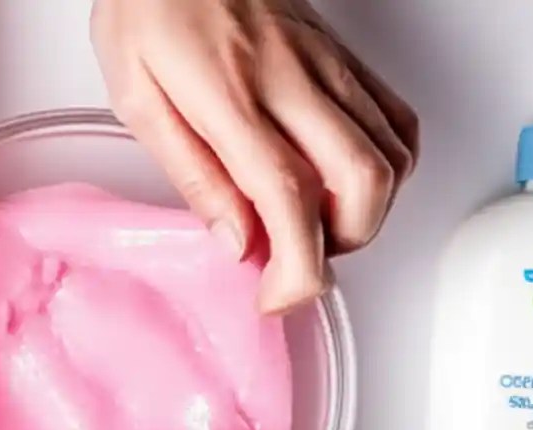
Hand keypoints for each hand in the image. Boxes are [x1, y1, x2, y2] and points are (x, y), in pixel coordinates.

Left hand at [91, 0, 418, 311]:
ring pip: (391, 156)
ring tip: (314, 226)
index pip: (288, 196)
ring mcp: (328, 66)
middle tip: (293, 263)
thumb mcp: (136, 96)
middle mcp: (293, 80)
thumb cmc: (147, 9)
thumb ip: (191, 172)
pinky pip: (397, 120)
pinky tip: (345, 182)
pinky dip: (388, 169)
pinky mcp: (343, 57)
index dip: (295, 266)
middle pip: (363, 183)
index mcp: (230, 96)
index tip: (275, 297)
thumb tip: (236, 242)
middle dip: (341, 249)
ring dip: (366, 214)